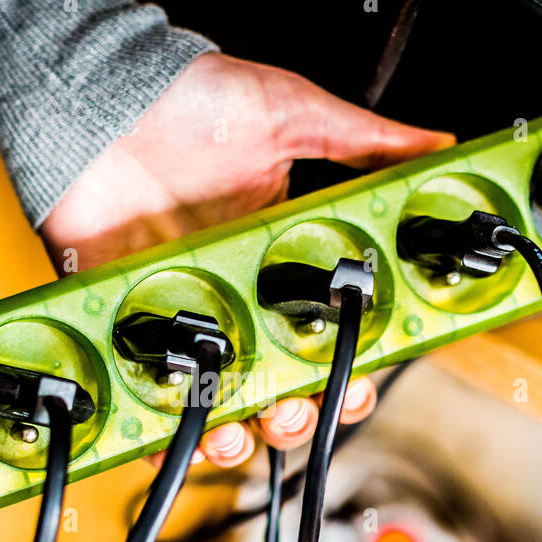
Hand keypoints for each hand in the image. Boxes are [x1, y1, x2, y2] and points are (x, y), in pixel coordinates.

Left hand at [41, 53, 453, 466]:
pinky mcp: (130, 324)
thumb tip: (438, 148)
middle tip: (297, 410)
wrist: (102, 102)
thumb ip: (367, 141)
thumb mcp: (292, 114)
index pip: (330, 330)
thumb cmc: (189, 102)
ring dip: (235, 433)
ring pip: (218, 402)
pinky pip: (142, 397)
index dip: (349, 367)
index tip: (357, 385)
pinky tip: (173, 438)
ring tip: (239, 430)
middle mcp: (239, 294)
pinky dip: (155, 431)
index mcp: (285, 257)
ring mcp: (184, 313)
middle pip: (280, 382)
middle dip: (297, 414)